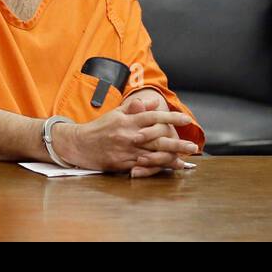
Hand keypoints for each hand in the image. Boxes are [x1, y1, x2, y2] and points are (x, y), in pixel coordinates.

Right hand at [55, 103, 196, 174]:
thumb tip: (152, 102)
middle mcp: (129, 135)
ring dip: (171, 158)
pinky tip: (167, 169)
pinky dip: (157, 168)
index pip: (154, 117)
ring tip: (185, 160)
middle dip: (177, 143)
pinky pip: (143, 166)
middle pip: (157, 138)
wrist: (80, 144)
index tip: (186, 120)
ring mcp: (127, 151)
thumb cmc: (100, 128)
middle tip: (192, 146)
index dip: (171, 118)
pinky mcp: (123, 163)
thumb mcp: (116, 113)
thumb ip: (135, 108)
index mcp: (129, 120)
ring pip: (153, 155)